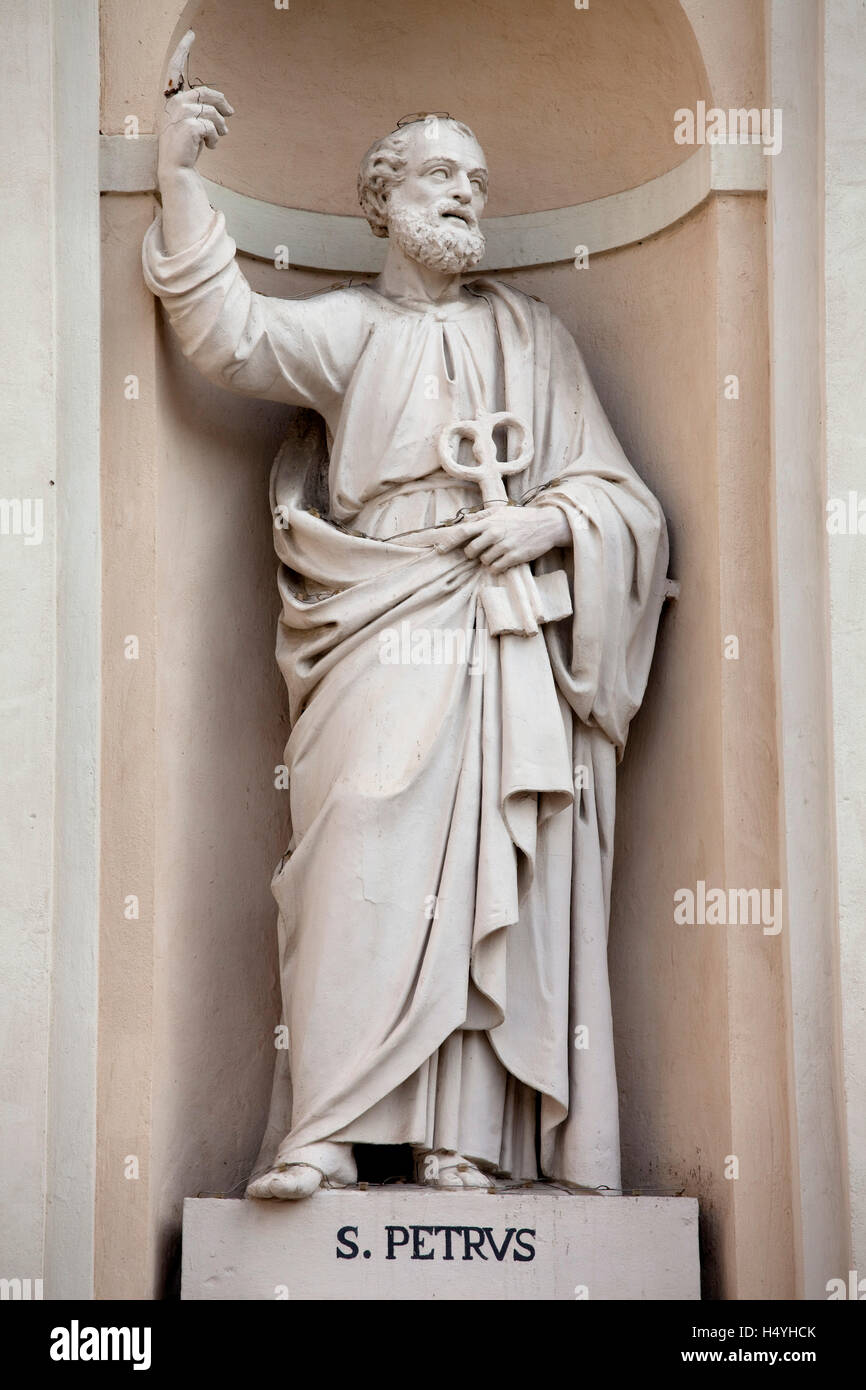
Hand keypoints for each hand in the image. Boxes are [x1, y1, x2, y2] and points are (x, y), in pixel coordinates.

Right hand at [158, 31, 233, 177]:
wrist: (176, 168)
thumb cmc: (184, 147)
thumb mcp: (192, 123)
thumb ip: (202, 110)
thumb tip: (228, 109)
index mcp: (173, 98)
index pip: (176, 69)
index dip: (184, 50)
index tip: (192, 34)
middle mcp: (176, 102)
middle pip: (207, 93)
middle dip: (222, 104)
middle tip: (231, 113)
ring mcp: (182, 113)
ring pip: (213, 112)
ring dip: (221, 127)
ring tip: (220, 137)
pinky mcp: (190, 125)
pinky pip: (213, 127)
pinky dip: (215, 139)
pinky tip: (210, 148)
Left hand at [434, 503, 569, 571]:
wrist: (546, 525)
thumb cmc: (521, 517)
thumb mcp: (500, 511)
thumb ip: (480, 517)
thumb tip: (461, 521)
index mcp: (489, 522)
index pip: (463, 532)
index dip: (449, 542)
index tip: (440, 550)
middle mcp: (495, 533)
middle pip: (471, 551)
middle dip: (473, 553)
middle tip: (482, 549)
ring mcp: (505, 546)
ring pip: (483, 561)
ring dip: (487, 559)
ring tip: (498, 551)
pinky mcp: (514, 557)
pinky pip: (496, 567)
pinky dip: (497, 565)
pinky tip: (504, 558)